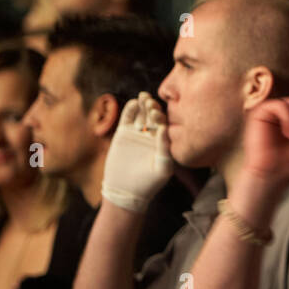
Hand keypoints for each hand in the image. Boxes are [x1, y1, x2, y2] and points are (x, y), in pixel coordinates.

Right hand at [101, 92, 173, 212]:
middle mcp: (152, 135)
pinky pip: (127, 118)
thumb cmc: (149, 183)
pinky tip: (133, 104)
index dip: (162, 117)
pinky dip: (130, 110)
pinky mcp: (123, 133)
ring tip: (143, 97)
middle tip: (151, 102)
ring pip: (141, 114)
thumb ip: (164, 149)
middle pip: (154, 115)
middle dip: (153, 107)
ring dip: (143, 104)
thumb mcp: (162, 168)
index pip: (165, 124)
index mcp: (164, 141)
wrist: (125, 190)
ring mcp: (137, 132)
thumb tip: (163, 129)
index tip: (158, 114)